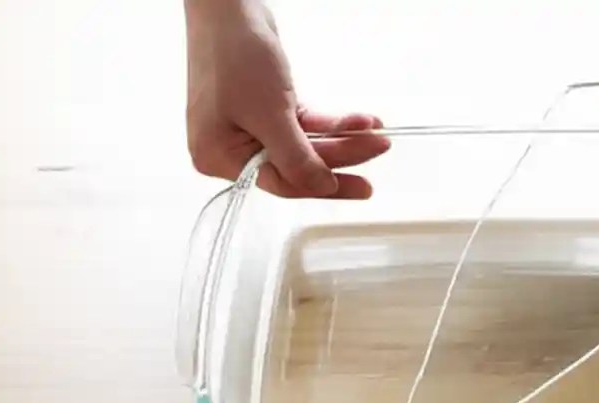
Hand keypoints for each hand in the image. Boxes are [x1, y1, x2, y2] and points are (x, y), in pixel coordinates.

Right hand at [184, 0, 389, 197]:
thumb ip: (298, 158)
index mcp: (219, 157)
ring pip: (305, 144)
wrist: (228, 6)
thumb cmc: (236, 56)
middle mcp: (231, 147)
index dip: (323, 185)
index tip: (360, 186)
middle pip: (297, 164)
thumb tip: (323, 188)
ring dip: (342, 137)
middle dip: (341, 155)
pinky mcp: (264, 109)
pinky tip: (359, 119)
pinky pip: (303, 124)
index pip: (281, 183)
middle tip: (378, 150)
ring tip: (376, 132)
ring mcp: (249, 127)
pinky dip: (330, 122)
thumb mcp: (270, 115)